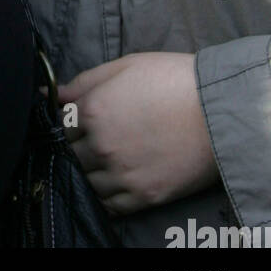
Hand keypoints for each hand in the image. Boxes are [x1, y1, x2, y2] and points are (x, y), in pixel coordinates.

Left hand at [60, 52, 218, 214]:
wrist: (219, 109)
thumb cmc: (172, 79)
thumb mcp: (124, 66)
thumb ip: (83, 82)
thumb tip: (50, 94)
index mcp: (93, 110)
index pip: (61, 126)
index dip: (67, 124)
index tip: (77, 123)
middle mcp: (101, 145)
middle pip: (71, 154)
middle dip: (76, 148)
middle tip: (90, 143)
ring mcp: (122, 174)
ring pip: (86, 181)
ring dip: (88, 173)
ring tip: (103, 162)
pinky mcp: (144, 195)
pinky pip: (109, 205)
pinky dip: (104, 197)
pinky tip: (112, 183)